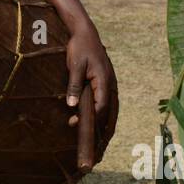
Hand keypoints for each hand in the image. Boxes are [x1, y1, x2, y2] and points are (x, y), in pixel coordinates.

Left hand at [64, 23, 117, 142]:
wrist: (85, 33)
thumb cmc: (79, 48)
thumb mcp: (74, 66)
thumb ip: (73, 86)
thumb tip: (71, 106)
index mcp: (104, 81)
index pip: (100, 107)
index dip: (91, 120)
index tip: (78, 128)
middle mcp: (111, 85)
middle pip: (110, 114)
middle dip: (104, 133)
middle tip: (97, 150)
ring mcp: (110, 85)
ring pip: (111, 111)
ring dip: (105, 129)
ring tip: (100, 147)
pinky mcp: (107, 84)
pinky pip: (109, 105)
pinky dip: (105, 118)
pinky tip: (100, 128)